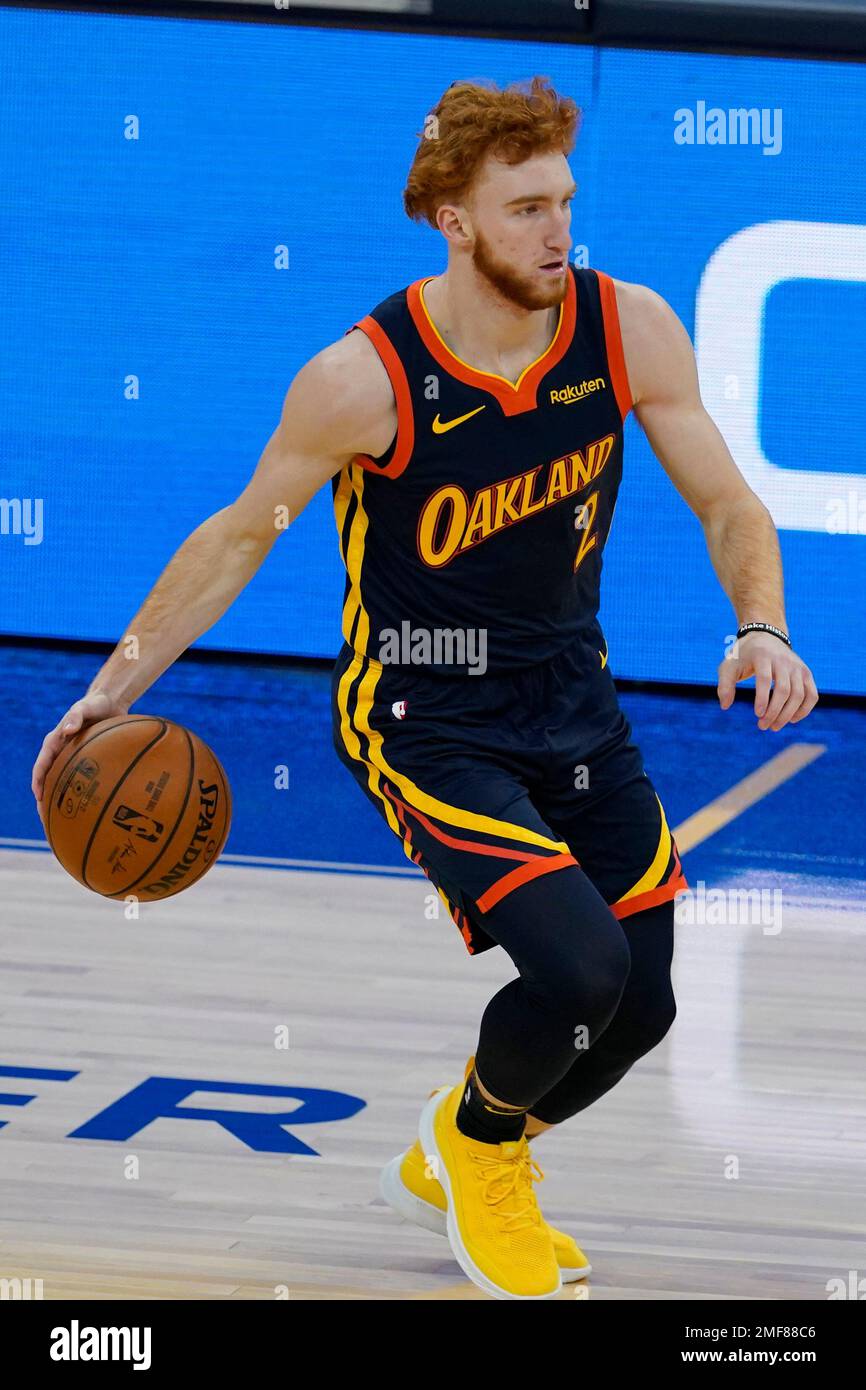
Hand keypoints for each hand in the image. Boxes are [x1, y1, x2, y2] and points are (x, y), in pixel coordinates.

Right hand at [31, 688, 128, 806]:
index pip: (42, 764)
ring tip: (62, 819)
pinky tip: (88, 806)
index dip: (38, 781)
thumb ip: (76, 716)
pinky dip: (79, 790)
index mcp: (55, 741)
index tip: (39, 797)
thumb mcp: (85, 707)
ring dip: (60, 797)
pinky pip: (79, 777)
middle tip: (46, 817)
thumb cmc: (95, 703)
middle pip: (48, 777)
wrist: (109, 701)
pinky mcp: (85, 758)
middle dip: (44, 797)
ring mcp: (72, 756)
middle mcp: (60, 751)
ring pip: (61, 780)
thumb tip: (66, 730)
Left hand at [717, 633, 817, 729]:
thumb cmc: (744, 656)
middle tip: (763, 726)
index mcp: (762, 655)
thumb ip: (724, 685)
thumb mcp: (728, 666)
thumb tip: (725, 706)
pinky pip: (812, 694)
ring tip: (774, 726)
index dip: (762, 698)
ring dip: (788, 715)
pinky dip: (804, 709)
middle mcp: (783, 660)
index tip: (757, 714)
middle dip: (774, 712)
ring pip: (799, 694)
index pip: (764, 679)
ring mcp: (797, 667)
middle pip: (784, 690)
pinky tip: (792, 720)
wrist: (765, 637)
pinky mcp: (806, 673)